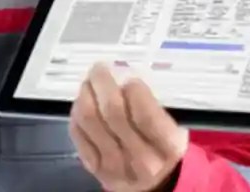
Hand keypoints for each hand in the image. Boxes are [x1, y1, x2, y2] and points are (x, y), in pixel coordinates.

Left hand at [69, 64, 188, 191]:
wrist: (156, 185)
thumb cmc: (164, 147)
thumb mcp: (173, 128)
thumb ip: (154, 106)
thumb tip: (123, 74)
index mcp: (168, 147)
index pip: (145, 114)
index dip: (132, 89)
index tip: (128, 76)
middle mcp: (142, 161)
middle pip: (113, 113)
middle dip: (103, 83)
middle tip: (99, 68)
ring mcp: (115, 167)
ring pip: (90, 121)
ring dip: (86, 94)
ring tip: (89, 82)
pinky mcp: (94, 168)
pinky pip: (78, 133)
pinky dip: (76, 112)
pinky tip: (83, 102)